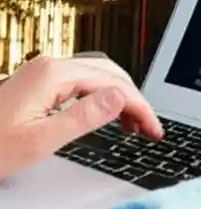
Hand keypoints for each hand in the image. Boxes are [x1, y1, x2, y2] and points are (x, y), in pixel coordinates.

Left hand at [0, 54, 163, 178]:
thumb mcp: (39, 141)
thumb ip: (83, 118)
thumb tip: (120, 98)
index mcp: (53, 75)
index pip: (112, 84)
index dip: (139, 106)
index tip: (153, 128)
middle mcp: (50, 67)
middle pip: (109, 73)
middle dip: (134, 99)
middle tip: (149, 128)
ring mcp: (43, 73)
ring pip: (97, 75)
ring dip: (120, 97)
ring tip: (133, 123)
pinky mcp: (38, 83)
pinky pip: (82, 81)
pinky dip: (102, 96)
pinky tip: (106, 112)